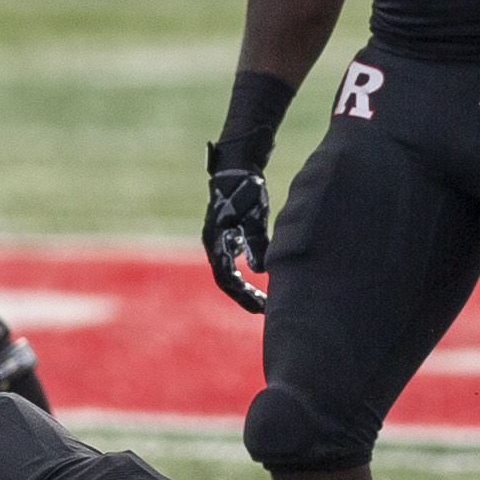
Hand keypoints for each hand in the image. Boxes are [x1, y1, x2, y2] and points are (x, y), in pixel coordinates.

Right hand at [203, 143, 269, 313]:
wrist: (237, 168)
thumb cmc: (246, 190)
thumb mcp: (254, 217)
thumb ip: (257, 243)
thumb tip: (260, 271)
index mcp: (216, 242)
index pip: (227, 279)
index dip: (243, 296)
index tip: (261, 308)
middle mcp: (214, 244)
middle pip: (226, 280)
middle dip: (244, 297)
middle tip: (264, 310)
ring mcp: (218, 239)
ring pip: (228, 271)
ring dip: (243, 287)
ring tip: (263, 301)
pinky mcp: (226, 234)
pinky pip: (231, 261)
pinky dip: (244, 272)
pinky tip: (259, 278)